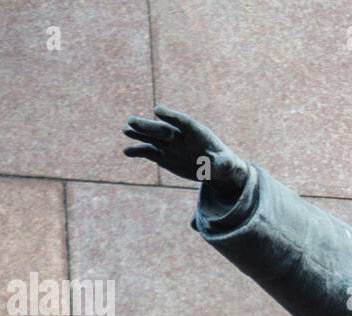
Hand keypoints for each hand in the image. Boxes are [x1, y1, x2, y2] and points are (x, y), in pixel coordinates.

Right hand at [122, 106, 248, 200]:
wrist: (214, 169)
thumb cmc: (223, 164)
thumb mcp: (227, 165)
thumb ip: (224, 163)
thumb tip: (224, 165)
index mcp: (197, 133)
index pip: (183, 122)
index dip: (171, 116)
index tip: (157, 111)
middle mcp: (180, 137)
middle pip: (163, 129)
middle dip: (148, 126)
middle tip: (132, 121)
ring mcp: (170, 146)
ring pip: (152, 138)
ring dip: (139, 133)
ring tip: (125, 129)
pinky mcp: (164, 156)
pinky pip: (149, 153)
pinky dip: (138, 152)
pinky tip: (127, 151)